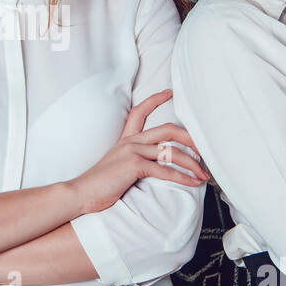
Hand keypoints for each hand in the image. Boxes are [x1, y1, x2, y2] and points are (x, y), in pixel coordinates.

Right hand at [68, 89, 209, 214]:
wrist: (80, 193)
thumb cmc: (99, 185)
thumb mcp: (118, 166)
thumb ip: (135, 160)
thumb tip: (155, 165)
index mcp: (126, 139)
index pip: (140, 111)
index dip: (156, 99)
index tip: (170, 92)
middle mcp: (131, 141)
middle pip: (169, 130)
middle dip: (191, 139)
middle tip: (205, 149)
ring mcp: (132, 151)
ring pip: (172, 151)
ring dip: (192, 164)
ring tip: (204, 174)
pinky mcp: (134, 165)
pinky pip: (165, 170)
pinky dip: (182, 177)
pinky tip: (192, 182)